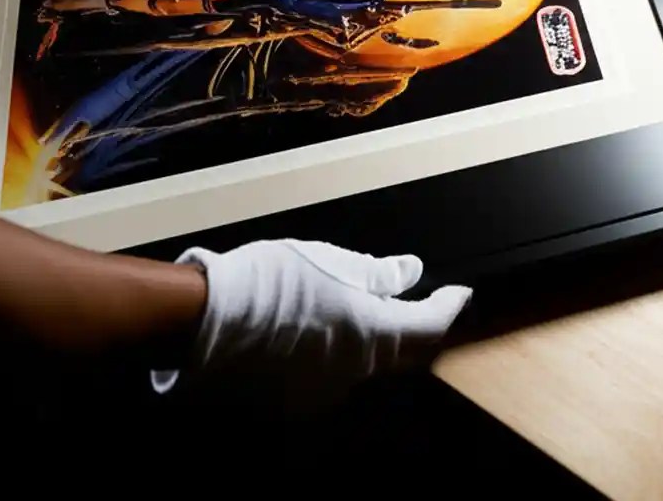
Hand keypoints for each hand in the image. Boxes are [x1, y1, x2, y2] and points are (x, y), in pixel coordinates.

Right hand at [152, 240, 472, 403]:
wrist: (204, 321)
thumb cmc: (269, 280)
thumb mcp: (329, 260)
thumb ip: (376, 273)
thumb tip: (410, 273)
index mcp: (374, 333)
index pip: (430, 327)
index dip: (449, 308)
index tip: (458, 294)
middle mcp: (357, 372)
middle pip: (403, 353)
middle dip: (415, 328)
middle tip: (416, 304)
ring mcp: (325, 392)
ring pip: (364, 366)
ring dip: (370, 342)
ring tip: (354, 311)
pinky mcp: (293, 402)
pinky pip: (328, 376)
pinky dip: (333, 354)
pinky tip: (315, 333)